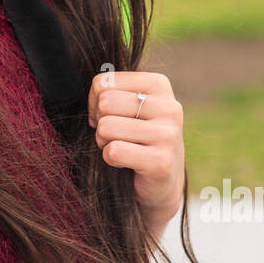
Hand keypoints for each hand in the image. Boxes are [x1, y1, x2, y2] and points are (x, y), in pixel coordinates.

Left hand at [86, 71, 185, 233]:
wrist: (161, 181)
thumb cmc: (136, 137)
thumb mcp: (128, 106)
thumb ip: (110, 91)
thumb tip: (95, 90)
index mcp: (159, 85)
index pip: (104, 81)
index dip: (94, 102)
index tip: (108, 116)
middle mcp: (169, 107)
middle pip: (105, 102)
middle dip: (100, 122)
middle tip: (114, 135)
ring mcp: (168, 134)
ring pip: (107, 127)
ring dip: (104, 142)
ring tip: (121, 147)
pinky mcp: (161, 161)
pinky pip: (113, 151)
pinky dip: (110, 159)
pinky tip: (126, 162)